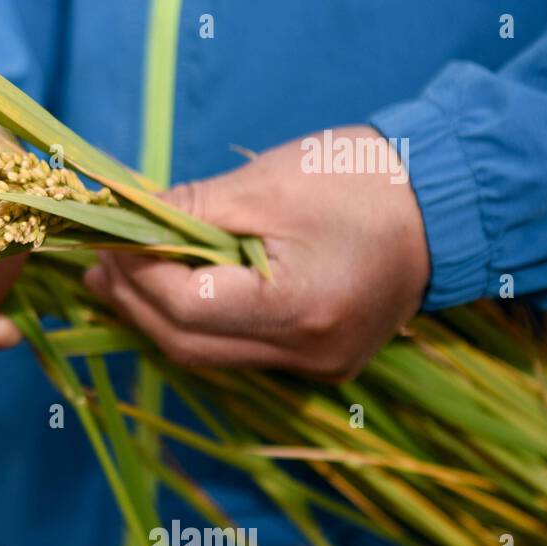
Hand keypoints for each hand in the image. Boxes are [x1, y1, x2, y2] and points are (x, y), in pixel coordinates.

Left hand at [83, 125, 429, 379]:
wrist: (446, 199)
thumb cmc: (360, 179)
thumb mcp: (267, 183)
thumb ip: (188, 209)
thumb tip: (125, 220)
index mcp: (299, 310)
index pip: (186, 308)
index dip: (136, 276)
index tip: (105, 241)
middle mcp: (308, 354)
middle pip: (189, 346)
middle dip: (136, 303)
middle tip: (99, 264)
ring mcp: (317, 366)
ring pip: (209, 356)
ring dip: (159, 316)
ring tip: (120, 276)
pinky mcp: (320, 359)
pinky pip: (239, 351)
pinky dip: (199, 322)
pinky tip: (173, 290)